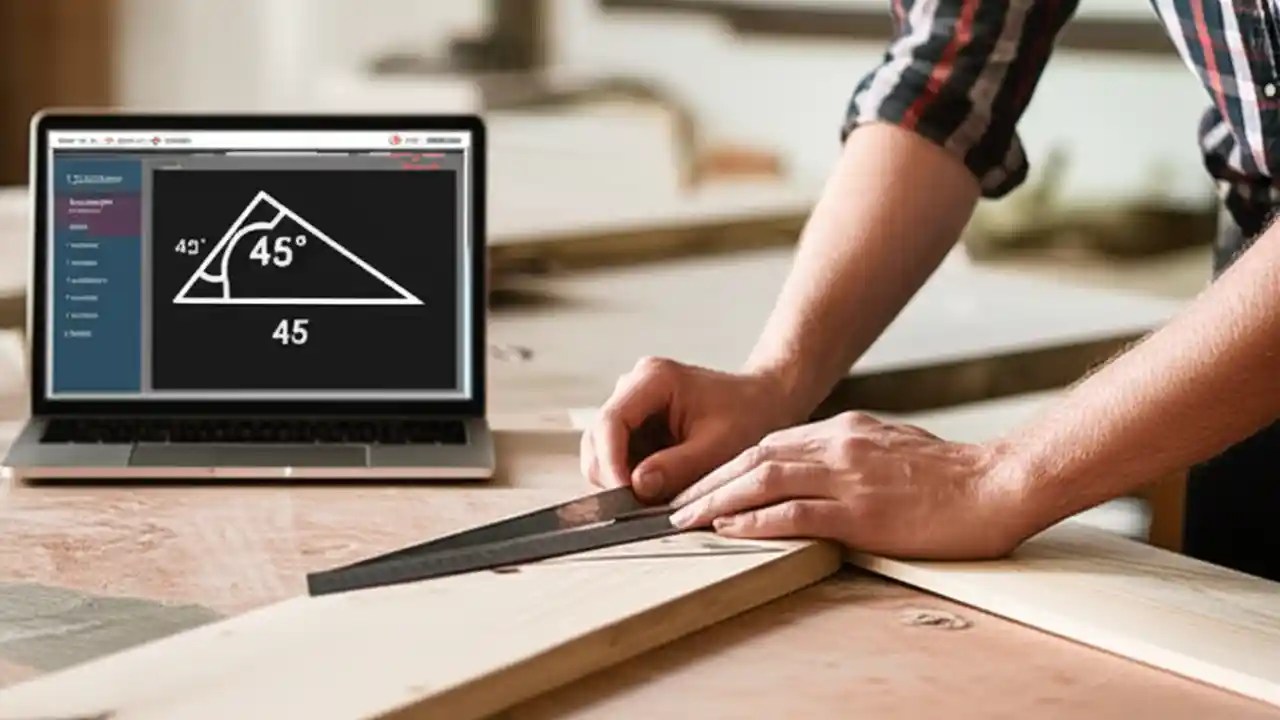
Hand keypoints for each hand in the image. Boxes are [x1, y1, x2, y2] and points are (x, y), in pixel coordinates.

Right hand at [581, 357, 805, 501]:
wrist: (764, 403)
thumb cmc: (749, 415)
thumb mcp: (719, 447)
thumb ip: (677, 467)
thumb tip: (637, 486)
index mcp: (653, 379)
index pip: (611, 422)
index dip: (611, 462)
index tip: (624, 496)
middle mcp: (633, 387)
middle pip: (598, 437)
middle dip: (613, 475)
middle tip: (639, 507)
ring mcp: (632, 406)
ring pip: (602, 450)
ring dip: (621, 478)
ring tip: (654, 497)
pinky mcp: (636, 426)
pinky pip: (617, 457)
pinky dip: (630, 478)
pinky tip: (657, 488)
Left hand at [668, 411, 1030, 559]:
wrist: (996, 484)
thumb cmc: (950, 474)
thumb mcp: (893, 445)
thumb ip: (851, 450)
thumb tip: (817, 465)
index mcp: (846, 429)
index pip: (770, 443)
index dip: (728, 465)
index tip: (700, 484)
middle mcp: (839, 444)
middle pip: (754, 457)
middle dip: (708, 482)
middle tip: (674, 505)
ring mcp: (847, 475)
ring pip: (763, 480)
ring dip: (717, 500)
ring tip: (685, 520)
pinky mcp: (860, 510)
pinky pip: (794, 513)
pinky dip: (754, 521)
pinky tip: (729, 530)